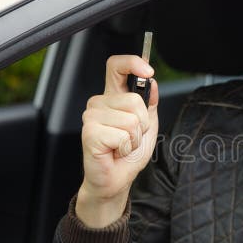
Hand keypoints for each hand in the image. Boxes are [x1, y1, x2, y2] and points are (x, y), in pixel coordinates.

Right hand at [76, 55, 158, 227]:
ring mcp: (92, 117)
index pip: (116, 66)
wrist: (116, 179)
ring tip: (122, 145)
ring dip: (134, 138)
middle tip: (131, 136)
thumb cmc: (128, 153)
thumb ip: (149, 103)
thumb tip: (152, 83)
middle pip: (133, 99)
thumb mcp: (147, 124)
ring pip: (131, 120)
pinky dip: (126, 147)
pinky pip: (122, 135)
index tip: (148, 71)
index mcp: (113, 96)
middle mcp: (99, 103)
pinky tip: (115, 152)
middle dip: (142, 123)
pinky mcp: (90, 133)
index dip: (133, 63)